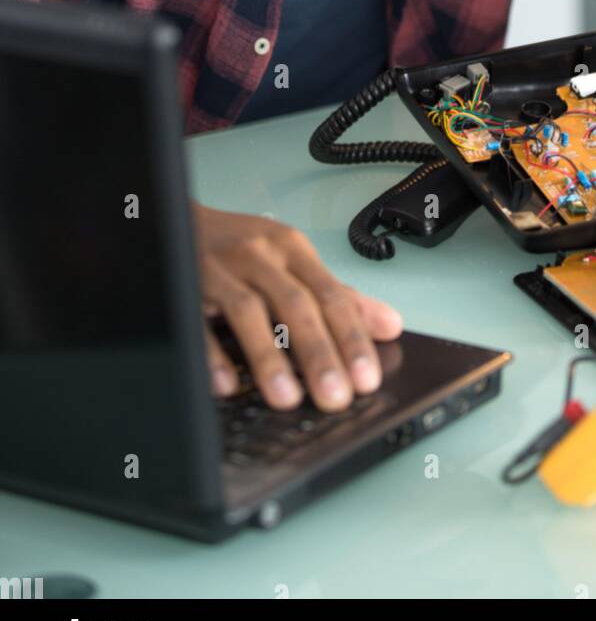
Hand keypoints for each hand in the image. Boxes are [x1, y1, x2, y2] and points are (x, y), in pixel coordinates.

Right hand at [191, 202, 402, 411]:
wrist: (180, 221)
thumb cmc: (244, 247)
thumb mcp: (294, 262)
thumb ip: (340, 295)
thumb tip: (390, 325)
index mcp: (292, 250)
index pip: (332, 295)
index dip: (351, 337)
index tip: (367, 378)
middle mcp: (260, 255)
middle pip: (295, 304)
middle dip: (318, 354)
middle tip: (336, 397)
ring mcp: (221, 269)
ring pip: (249, 311)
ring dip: (269, 357)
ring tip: (288, 400)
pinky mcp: (185, 283)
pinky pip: (197, 322)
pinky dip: (212, 354)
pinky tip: (227, 384)